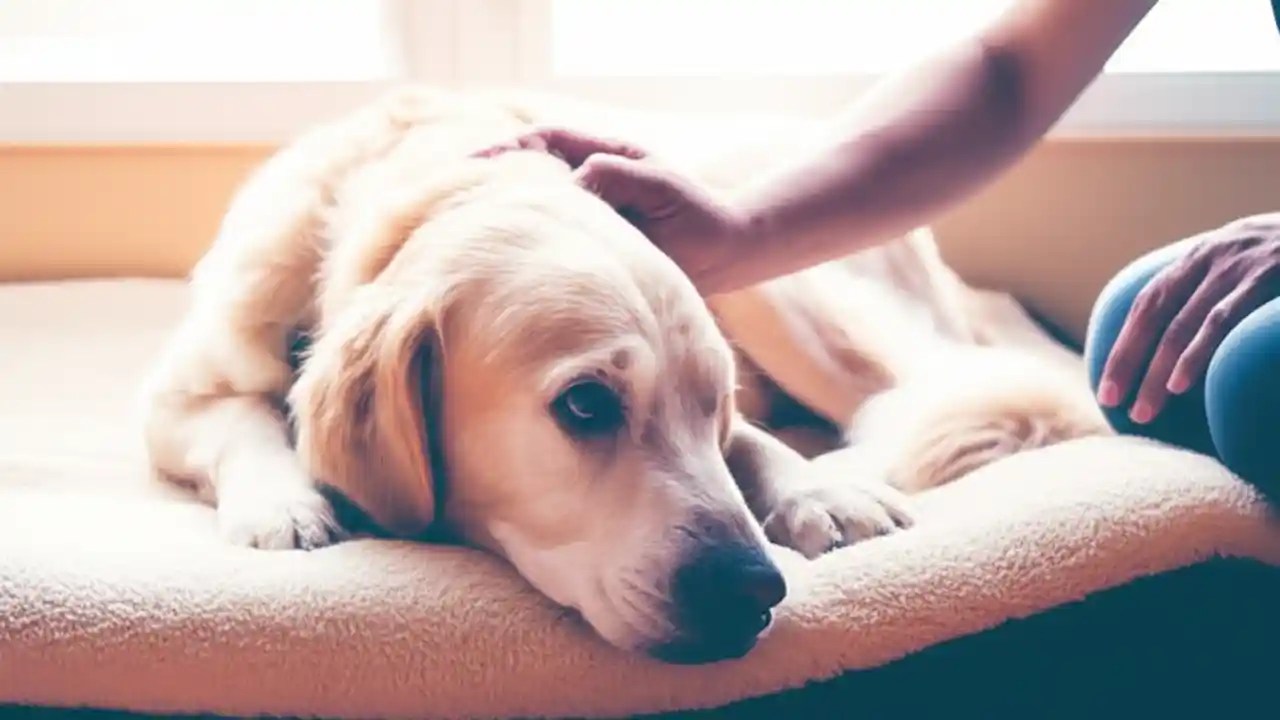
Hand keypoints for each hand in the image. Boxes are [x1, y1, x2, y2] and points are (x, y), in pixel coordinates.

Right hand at [474, 127, 751, 294]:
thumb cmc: (697, 214)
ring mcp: (587, 221)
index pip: (541, 144)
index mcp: (598, 158)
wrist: (728, 256)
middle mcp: (587, 187)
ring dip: (509, 226)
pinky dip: (530, 260)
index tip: (471, 166)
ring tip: (471, 241)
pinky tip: (509, 274)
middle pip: (529, 179)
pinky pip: (553, 253)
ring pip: (538, 218)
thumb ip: (612, 177)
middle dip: (492, 188)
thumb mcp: (656, 186)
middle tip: (455, 205)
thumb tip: (569, 183)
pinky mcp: (591, 255)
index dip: (504, 151)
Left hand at [1098, 214, 1279, 422]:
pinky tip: (1180, 384)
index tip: (1106, 387)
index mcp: (1201, 256)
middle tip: (1114, 404)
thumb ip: (1217, 297)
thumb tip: (1180, 350)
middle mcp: (1212, 254)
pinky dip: (1197, 353)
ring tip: (1144, 410)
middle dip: (1128, 362)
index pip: (1147, 304)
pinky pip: (1223, 320)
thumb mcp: (1251, 269)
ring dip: (1158, 371)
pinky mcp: (1269, 273)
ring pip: (1182, 323)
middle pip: (1154, 314)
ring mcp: (1241, 263)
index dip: (1124, 345)